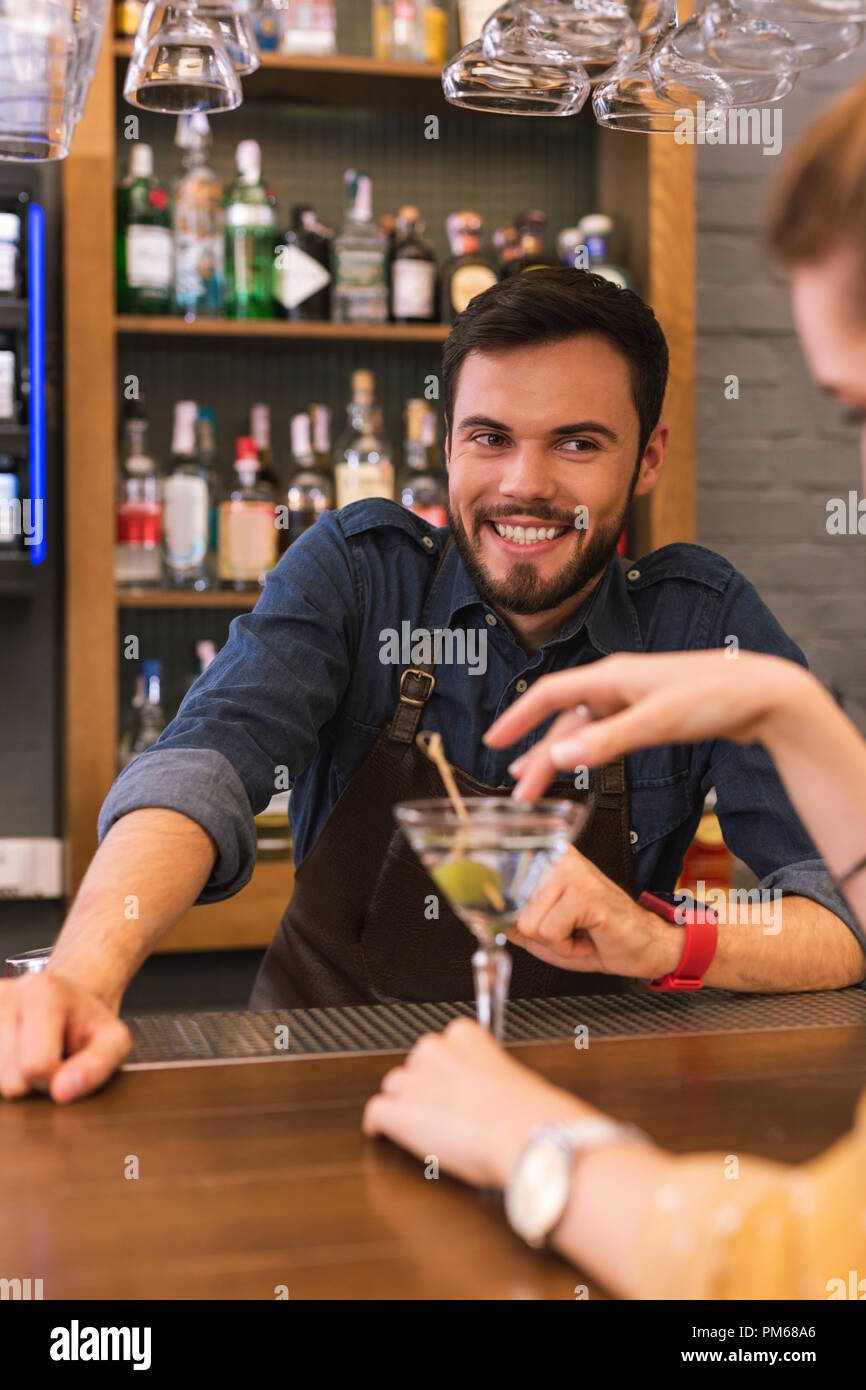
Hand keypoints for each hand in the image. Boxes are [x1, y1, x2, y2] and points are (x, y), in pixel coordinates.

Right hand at [0, 971, 131, 1103]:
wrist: (63, 1002)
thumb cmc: (87, 1025)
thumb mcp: (114, 1041)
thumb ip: (97, 1066)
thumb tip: (62, 1091)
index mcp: (42, 991)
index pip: (37, 1066)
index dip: (57, 1079)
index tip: (68, 1062)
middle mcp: (2, 994)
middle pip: (10, 1081)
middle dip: (33, 1082)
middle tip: (49, 1059)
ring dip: (13, 1079)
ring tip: (31, 1056)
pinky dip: (1, 1075)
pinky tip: (13, 1058)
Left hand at [362, 1017, 593, 1187]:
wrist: (524, 1134)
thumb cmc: (530, 1113)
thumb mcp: (518, 1080)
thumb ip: (495, 1077)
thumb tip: (496, 1095)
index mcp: (467, 1037)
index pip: (445, 1041)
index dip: (448, 1067)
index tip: (454, 1082)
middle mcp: (436, 1052)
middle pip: (416, 1064)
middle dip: (425, 1085)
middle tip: (443, 1111)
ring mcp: (415, 1082)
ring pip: (395, 1086)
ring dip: (404, 1103)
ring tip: (422, 1127)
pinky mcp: (400, 1113)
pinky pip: (376, 1112)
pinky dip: (377, 1124)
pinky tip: (382, 1134)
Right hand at [484, 650, 811, 799]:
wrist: (765, 695)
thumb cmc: (715, 697)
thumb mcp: (656, 723)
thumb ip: (606, 742)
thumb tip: (558, 756)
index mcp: (612, 676)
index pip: (550, 694)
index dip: (519, 718)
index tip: (494, 742)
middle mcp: (617, 683)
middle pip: (565, 720)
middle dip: (539, 753)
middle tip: (519, 790)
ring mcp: (634, 699)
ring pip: (585, 729)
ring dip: (561, 755)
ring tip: (536, 782)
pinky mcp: (651, 713)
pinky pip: (606, 733)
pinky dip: (588, 752)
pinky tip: (581, 764)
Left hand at [510, 844, 682, 977]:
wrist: (645, 946)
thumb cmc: (600, 937)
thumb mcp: (546, 934)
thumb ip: (516, 922)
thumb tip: (487, 917)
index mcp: (548, 860)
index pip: (502, 883)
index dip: (505, 911)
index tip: (514, 917)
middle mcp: (558, 858)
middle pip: (514, 911)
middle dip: (538, 934)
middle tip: (568, 930)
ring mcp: (572, 872)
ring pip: (529, 923)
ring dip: (554, 942)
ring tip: (579, 932)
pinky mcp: (585, 892)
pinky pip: (550, 933)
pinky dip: (567, 947)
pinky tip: (587, 935)